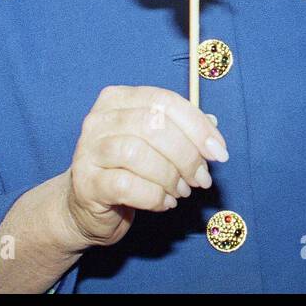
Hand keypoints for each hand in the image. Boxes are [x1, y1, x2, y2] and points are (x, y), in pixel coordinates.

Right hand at [61, 85, 228, 250]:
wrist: (86, 206)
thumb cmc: (127, 169)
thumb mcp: (155, 144)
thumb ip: (181, 130)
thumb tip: (212, 125)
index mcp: (118, 99)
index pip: (164, 101)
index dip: (197, 126)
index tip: (219, 152)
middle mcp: (99, 119)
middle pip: (153, 125)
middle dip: (186, 154)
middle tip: (201, 178)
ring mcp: (89, 150)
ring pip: (138, 153)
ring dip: (170, 176)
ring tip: (181, 191)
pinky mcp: (86, 183)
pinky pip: (126, 186)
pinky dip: (154, 196)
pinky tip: (163, 202)